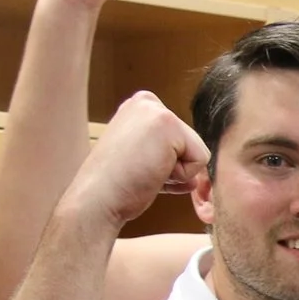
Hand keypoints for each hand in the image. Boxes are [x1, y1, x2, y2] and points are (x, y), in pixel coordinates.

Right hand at [66, 91, 206, 233]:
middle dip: (173, 167)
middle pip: (191, 144)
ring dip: (176, 172)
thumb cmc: (117, 185)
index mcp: (140, 107)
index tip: (138, 165)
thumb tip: (198, 176)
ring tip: (145, 170)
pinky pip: (201, 160)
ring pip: (197, 152)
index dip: (167, 163)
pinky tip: (152, 171)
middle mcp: (148, 101)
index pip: (180, 140)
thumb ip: (167, 155)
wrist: (97, 198)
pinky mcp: (168, 124)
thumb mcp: (143, 157)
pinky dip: (181, 175)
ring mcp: (157, 110)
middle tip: (141, 170)